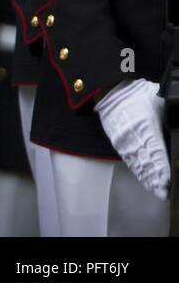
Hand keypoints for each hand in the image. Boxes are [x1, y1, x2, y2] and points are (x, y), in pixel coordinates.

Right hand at [96, 79, 169, 198]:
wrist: (110, 89)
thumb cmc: (138, 94)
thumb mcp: (160, 102)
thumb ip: (170, 118)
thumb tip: (177, 129)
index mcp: (143, 123)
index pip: (154, 150)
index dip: (161, 167)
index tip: (167, 180)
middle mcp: (131, 135)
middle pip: (145, 160)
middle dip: (155, 179)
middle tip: (165, 193)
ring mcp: (123, 140)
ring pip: (137, 163)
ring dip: (148, 178)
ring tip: (158, 191)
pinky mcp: (118, 142)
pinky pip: (130, 160)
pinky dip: (139, 172)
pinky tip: (147, 180)